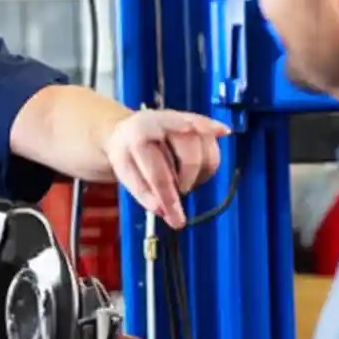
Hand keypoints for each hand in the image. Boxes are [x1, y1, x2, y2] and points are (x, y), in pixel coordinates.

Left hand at [104, 109, 229, 227]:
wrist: (127, 129)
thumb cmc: (127, 153)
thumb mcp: (125, 173)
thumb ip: (144, 193)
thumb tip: (163, 211)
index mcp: (137, 136)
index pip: (157, 173)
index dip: (168, 198)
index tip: (175, 220)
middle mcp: (161, 122)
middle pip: (190, 155)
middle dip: (188, 180)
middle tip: (181, 191)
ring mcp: (180, 119)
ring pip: (206, 146)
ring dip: (202, 171)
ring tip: (188, 181)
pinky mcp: (195, 121)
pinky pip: (212, 140)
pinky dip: (213, 158)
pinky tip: (206, 170)